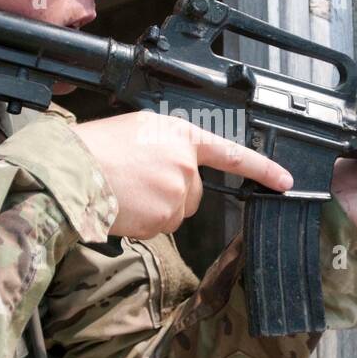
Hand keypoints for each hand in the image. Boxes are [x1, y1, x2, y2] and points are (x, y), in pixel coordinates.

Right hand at [73, 112, 292, 238]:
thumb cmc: (98, 147)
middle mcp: (186, 165)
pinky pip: (161, 227)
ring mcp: (176, 193)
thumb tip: (179, 166)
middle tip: (139, 181)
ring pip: (177, 211)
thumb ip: (170, 146)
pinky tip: (125, 206)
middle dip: (173, 192)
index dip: (261, 169)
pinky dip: (144, 222)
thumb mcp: (141, 130)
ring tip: (127, 191)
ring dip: (157, 208)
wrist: (72, 169)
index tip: (284, 181)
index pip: (231, 154)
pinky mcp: (163, 219)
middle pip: (195, 193)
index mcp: (182, 136)